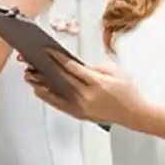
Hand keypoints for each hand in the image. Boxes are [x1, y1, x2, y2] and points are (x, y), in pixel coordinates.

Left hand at [23, 50, 148, 127]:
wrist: (135, 114)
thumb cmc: (127, 91)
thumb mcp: (115, 72)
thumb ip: (93, 67)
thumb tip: (73, 65)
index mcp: (98, 83)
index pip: (72, 68)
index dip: (57, 58)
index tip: (45, 50)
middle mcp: (88, 96)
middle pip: (61, 79)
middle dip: (45, 67)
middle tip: (31, 59)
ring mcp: (82, 107)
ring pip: (56, 93)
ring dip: (40, 83)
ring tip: (28, 74)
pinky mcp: (80, 114)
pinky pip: (59, 104)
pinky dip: (47, 96)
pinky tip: (38, 89)